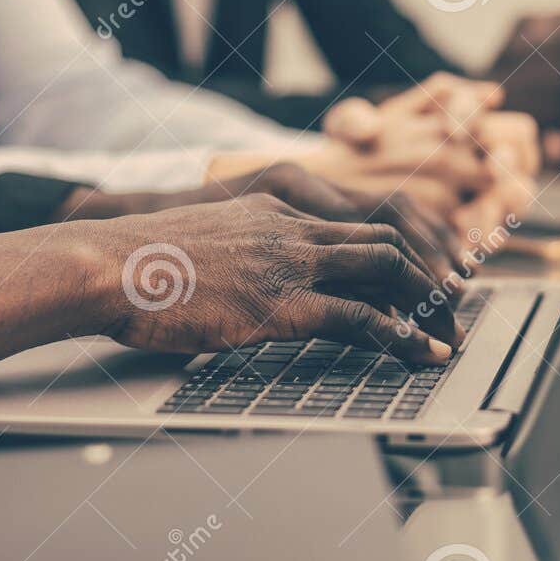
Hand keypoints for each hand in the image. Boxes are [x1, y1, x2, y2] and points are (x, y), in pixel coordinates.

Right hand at [0, 194, 459, 376]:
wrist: (103, 263)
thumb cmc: (134, 264)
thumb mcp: (198, 243)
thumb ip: (235, 255)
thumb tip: (242, 287)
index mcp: (275, 206)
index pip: (361, 218)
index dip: (407, 246)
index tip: (431, 271)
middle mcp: (292, 225)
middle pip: (389, 238)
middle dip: (432, 274)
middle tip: (456, 304)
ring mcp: (289, 262)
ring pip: (387, 271)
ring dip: (429, 304)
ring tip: (451, 333)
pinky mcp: (280, 303)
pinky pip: (361, 317)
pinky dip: (402, 337)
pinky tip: (423, 354)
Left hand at [315, 74, 539, 236]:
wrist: (356, 183)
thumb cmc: (358, 148)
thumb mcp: (345, 131)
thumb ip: (352, 122)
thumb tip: (372, 125)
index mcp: (449, 108)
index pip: (470, 101)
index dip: (468, 115)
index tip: (453, 135)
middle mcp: (477, 139)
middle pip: (517, 139)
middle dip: (506, 155)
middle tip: (490, 171)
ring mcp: (487, 178)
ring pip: (518, 184)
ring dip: (502, 199)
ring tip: (472, 218)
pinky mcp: (482, 213)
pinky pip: (500, 221)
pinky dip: (488, 232)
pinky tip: (471, 242)